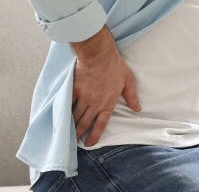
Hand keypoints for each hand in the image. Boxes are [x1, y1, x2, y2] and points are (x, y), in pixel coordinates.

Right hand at [71, 27, 140, 145]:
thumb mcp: (128, 80)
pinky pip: (68, 103)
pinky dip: (65, 111)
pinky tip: (61, 117)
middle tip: (75, 141)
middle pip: (85, 123)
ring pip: (75, 116)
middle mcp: (94, 103)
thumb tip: (137, 108)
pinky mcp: (74, 89)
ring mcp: (83, 97)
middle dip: (79, 134)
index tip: (89, 143)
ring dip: (72, 126)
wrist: (98, 55)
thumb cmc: (114, 66)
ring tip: (67, 133)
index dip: (95, 135)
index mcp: (108, 103)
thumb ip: (131, 96)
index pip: (101, 124)